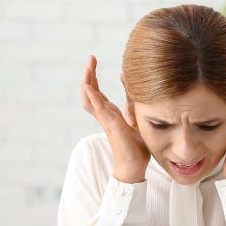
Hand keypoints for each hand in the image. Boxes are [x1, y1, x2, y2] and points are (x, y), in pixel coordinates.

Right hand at [81, 54, 149, 182]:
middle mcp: (106, 115)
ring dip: (89, 82)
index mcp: (110, 114)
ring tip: (88, 68)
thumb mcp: (137, 119)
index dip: (94, 78)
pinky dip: (93, 98)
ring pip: (91, 99)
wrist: (134, 167)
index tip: (93, 61)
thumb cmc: (136, 146)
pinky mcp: (111, 126)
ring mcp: (107, 120)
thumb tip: (133, 86)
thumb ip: (133, 104)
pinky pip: (99, 110)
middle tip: (90, 58)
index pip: (98, 92)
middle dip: (89, 74)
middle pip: (91, 92)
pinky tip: (88, 87)